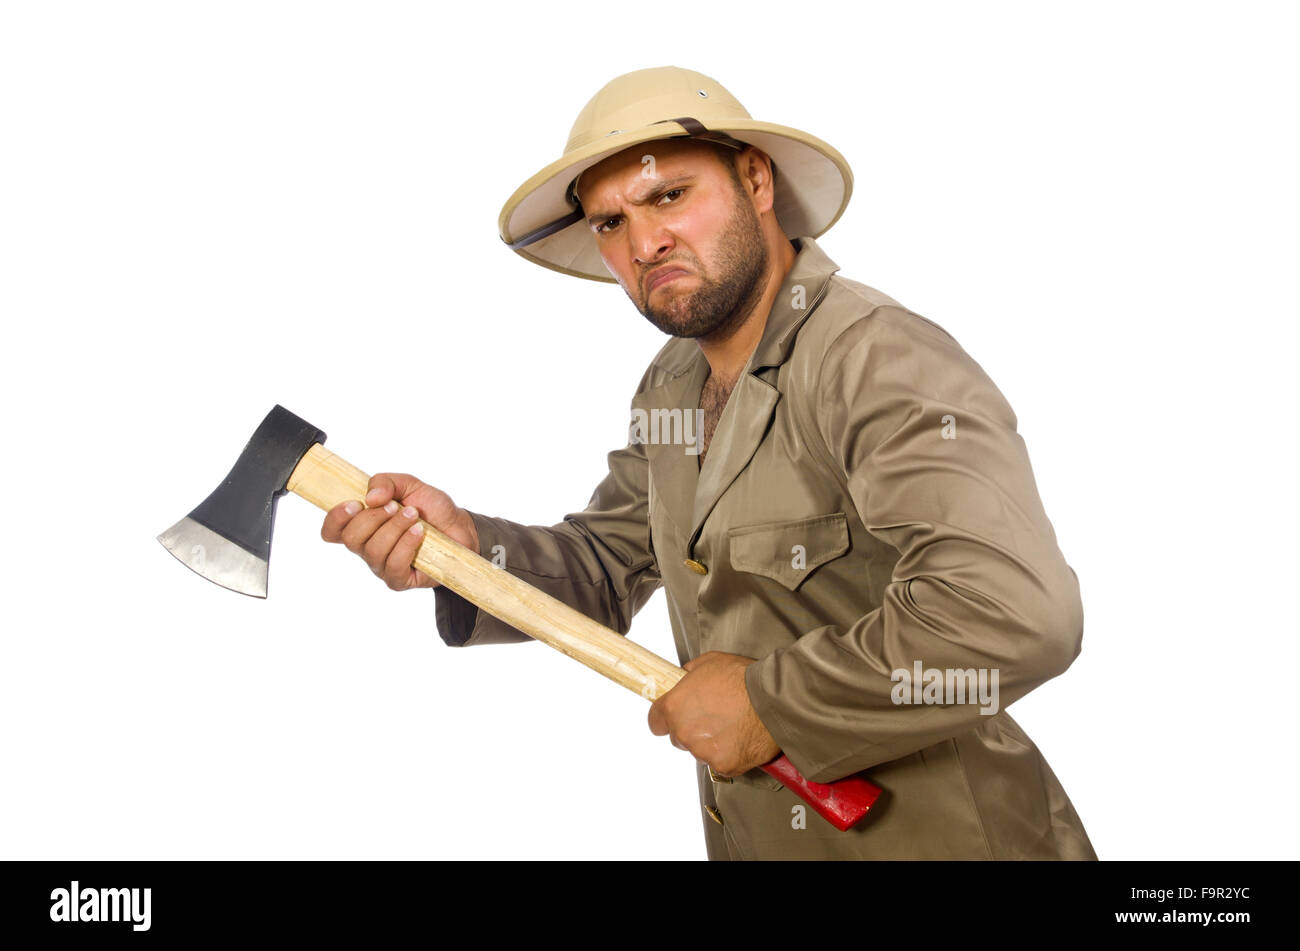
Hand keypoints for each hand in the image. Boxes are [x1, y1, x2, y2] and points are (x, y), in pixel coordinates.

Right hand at [320, 472, 479, 590]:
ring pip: (374, 550)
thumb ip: (386, 482)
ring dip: (395, 528)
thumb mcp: (408, 484)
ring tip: (414, 516)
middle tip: (395, 506)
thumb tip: (370, 497)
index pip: (331, 531)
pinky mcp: (400, 580)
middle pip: (352, 539)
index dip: (336, 519)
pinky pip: (394, 566)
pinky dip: (407, 544)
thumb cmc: (429, 507)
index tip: (355, 503)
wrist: (458, 526)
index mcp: (362, 525)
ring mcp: (382, 566)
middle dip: (374, 518)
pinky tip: (419, 532)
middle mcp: (367, 548)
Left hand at [647, 651, 781, 776]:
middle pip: (679, 738)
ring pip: (700, 752)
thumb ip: (690, 673)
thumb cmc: (744, 678)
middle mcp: (684, 732)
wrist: (773, 698)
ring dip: (711, 743)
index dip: (665, 719)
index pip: (655, 722)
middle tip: (714, 717)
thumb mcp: (710, 662)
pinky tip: (741, 738)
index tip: (675, 717)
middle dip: (692, 730)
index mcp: (674, 707)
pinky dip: (729, 754)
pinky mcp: (723, 765)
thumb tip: (685, 677)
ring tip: (732, 726)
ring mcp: (703, 752)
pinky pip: (720, 763)